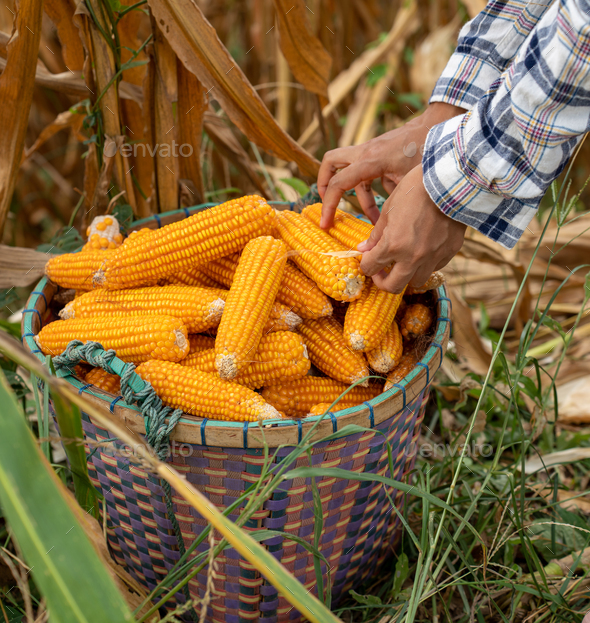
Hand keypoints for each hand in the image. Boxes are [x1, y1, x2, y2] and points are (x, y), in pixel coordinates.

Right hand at [317, 102, 465, 227]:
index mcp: (370, 160)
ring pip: (347, 171)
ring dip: (356, 196)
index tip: (326, 223)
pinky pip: (365, 174)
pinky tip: (387, 205)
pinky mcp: (377, 155)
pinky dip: (371, 191)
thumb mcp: (409, 180)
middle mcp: (364, 152)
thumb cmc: (426, 151)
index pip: (338, 183)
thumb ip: (392, 200)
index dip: (328, 205)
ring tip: (371, 218)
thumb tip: (381, 225)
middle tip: (328, 206)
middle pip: (329, 163)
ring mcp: (369, 151)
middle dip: (324, 185)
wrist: (437, 127)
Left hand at [357, 165, 466, 293]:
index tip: (367, 260)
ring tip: (402, 262)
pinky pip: (434, 268)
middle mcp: (413, 257)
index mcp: (393, 245)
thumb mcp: (388, 210)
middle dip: (382, 282)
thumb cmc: (414, 190)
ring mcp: (433, 257)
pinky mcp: (449, 252)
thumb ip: (376, 235)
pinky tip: (422, 252)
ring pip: (416, 282)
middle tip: (380, 272)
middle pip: (393, 287)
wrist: (450, 181)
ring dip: (405, 275)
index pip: (370, 268)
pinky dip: (425, 265)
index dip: (365, 265)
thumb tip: (363, 250)